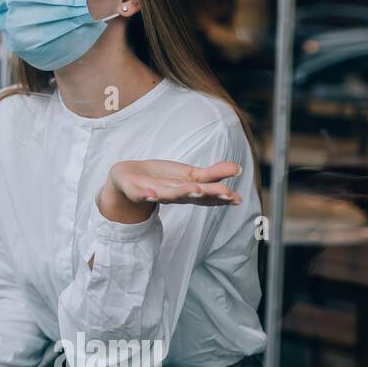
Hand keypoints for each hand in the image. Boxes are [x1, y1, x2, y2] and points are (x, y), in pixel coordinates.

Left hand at [99, 159, 241, 224]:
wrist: (129, 179)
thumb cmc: (163, 179)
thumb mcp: (190, 175)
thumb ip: (213, 173)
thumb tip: (238, 168)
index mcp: (189, 192)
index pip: (208, 195)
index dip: (222, 197)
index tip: (237, 198)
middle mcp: (174, 195)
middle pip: (193, 195)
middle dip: (208, 194)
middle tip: (226, 193)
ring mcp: (155, 193)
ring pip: (169, 195)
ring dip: (182, 193)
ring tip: (194, 190)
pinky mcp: (136, 190)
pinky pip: (140, 194)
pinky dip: (145, 195)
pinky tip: (150, 194)